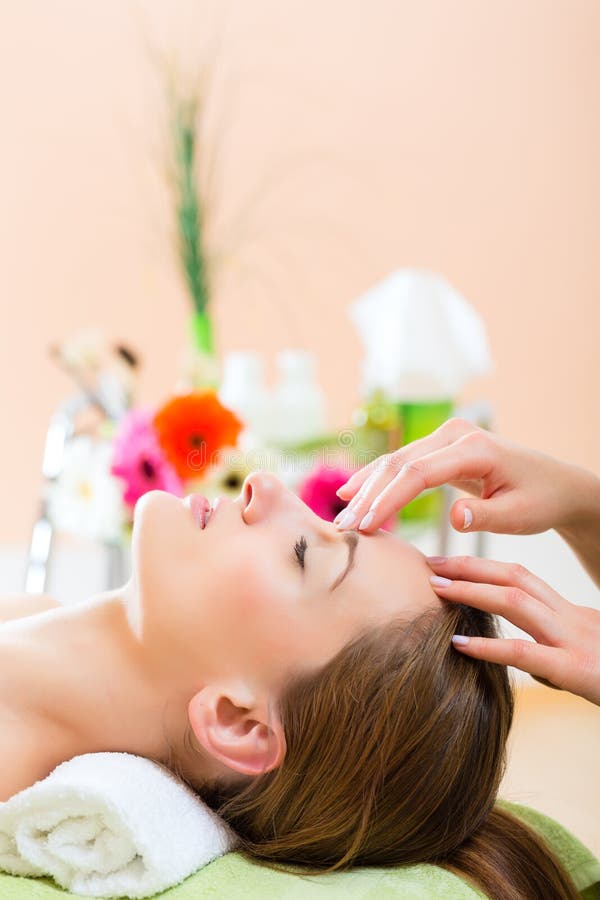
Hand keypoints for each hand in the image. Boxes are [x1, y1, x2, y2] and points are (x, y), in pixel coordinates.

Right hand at [334, 418, 595, 537]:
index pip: (418, 474)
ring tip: (343, 516)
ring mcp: (445, 437)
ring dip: (367, 489)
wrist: (555, 484)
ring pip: (395, 462)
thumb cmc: (539, 500)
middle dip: (369, 496)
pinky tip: (352, 493)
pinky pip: (402, 463)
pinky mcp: (440, 448)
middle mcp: (455, 435)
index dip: (389, 500)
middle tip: (344, 528)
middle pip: (399, 464)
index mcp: (474, 449)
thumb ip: (486, 517)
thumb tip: (454, 518)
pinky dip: (377, 480)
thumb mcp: (520, 516)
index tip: (367, 527)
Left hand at [427, 555, 599, 706]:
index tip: (449, 563)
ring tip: (436, 590)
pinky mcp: (577, 670)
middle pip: (515, 577)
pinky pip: (526, 653)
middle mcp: (572, 619)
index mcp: (572, 615)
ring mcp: (575, 641)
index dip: (484, 566)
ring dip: (471, 591)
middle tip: (429, 563)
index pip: (523, 577)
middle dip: (469, 566)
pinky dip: (489, 647)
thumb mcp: (586, 658)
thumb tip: (526, 658)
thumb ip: (555, 652)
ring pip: (516, 602)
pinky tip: (459, 644)